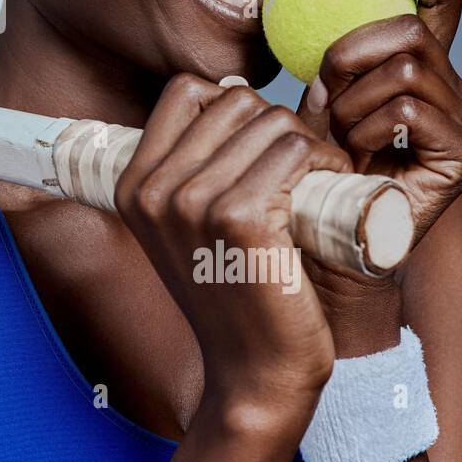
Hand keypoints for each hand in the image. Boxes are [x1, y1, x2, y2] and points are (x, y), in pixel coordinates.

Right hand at [114, 74, 353, 415]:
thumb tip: (232, 89)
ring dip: (308, 142)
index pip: (184, 90)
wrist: (254, 371)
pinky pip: (296, 149)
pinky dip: (325, 160)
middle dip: (275, 123)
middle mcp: (152, 189)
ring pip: (270, 121)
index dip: (232, 104)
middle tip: (297, 166)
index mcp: (131, 184)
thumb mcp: (186, 223)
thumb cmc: (233, 292)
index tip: (256, 145)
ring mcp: (192, 203)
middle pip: (233, 100)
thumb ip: (191, 163)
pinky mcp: (240, 219)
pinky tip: (331, 186)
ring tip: (317, 180)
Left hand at [299, 0, 461, 241]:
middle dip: (352, 53)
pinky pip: (407, 110)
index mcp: (424, 69)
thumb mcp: (314, 112)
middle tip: (324, 90)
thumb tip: (307, 30)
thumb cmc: (319, 179)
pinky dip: (366, 129)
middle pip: (412, 30)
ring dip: (351, 103)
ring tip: (337, 139)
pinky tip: (355, 158)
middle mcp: (455, 91)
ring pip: (404, 70)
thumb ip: (325, 73)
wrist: (337, 250)